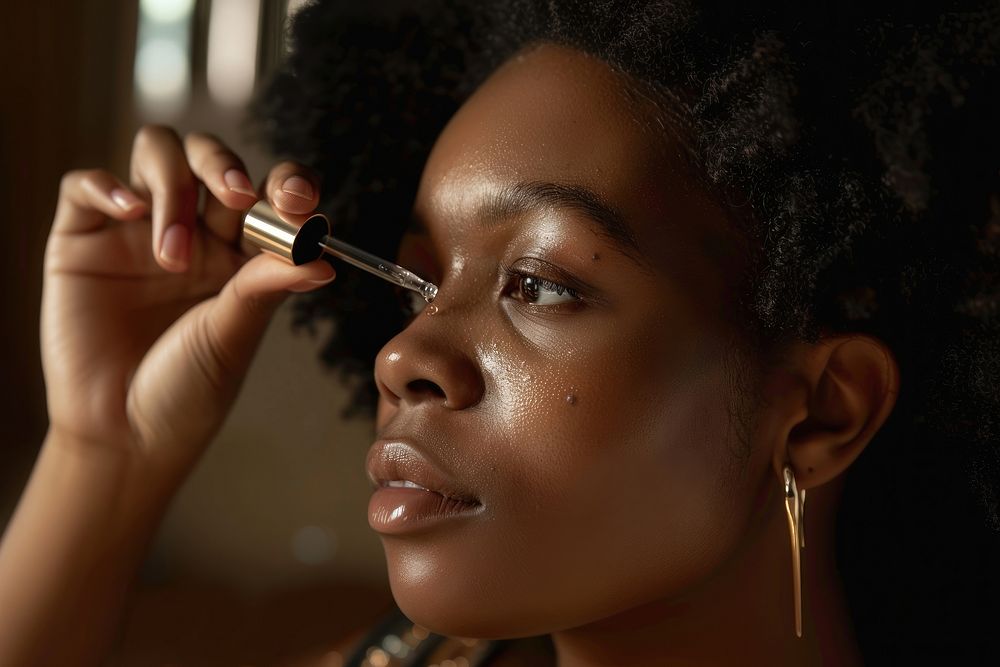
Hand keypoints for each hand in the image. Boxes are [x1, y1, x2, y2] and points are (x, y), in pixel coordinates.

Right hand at [40, 125, 334, 475]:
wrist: (123, 433)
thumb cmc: (188, 389)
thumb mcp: (234, 334)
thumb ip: (269, 285)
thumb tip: (324, 258)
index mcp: (242, 252)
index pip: (269, 193)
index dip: (286, 182)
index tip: (296, 198)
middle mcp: (194, 231)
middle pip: (212, 159)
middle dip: (226, 166)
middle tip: (237, 198)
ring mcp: (137, 230)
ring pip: (157, 154)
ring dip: (173, 188)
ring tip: (174, 257)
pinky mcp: (83, 238)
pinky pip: (86, 185)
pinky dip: (107, 186)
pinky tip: (129, 212)